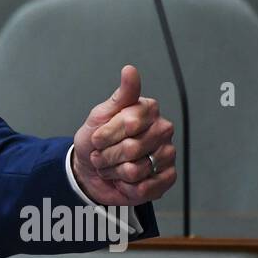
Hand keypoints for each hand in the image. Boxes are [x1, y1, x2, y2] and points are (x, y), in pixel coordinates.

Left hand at [70, 64, 175, 205]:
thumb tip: (130, 70)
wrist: (91, 169)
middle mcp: (162, 130)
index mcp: (148, 110)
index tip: (98, 137)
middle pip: (131, 148)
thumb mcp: (101, 115)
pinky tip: (124, 180)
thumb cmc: (96, 140)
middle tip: (103, 154)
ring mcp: (167, 154)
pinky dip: (126, 187)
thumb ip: (120, 95)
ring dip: (113, 172)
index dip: (105, 135)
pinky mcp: (166, 178)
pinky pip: (144, 188)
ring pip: (135, 170)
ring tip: (112, 166)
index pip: (129, 123)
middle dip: (107, 156)